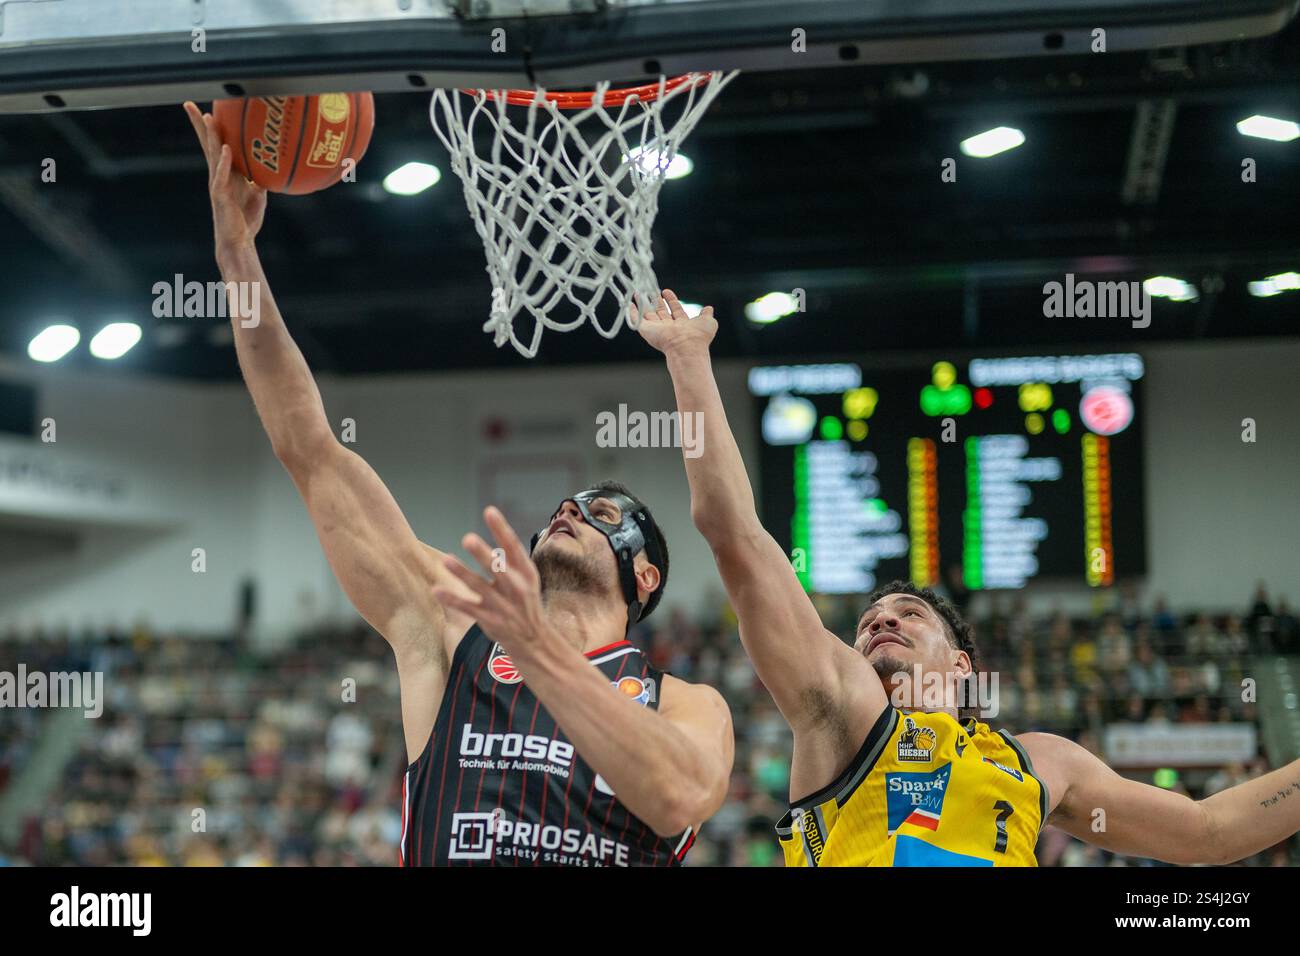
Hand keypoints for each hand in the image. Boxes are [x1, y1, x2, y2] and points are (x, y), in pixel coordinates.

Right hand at [183, 101, 267, 256]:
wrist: (239, 241)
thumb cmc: (246, 219)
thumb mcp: (258, 194)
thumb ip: (261, 178)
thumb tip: (273, 166)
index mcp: (226, 172)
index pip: (216, 145)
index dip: (210, 128)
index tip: (206, 108)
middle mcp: (218, 174)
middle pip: (206, 144)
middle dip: (199, 124)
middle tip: (188, 103)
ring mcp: (217, 184)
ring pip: (212, 155)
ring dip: (210, 136)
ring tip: (208, 117)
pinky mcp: (220, 195)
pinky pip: (221, 175)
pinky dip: (223, 162)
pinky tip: (225, 148)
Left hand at [431, 506, 554, 663]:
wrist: (534, 640)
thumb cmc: (526, 602)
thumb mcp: (528, 578)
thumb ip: (512, 558)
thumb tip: (496, 532)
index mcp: (526, 572)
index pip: (514, 546)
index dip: (501, 529)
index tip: (489, 511)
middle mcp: (515, 587)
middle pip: (498, 567)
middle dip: (483, 554)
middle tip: (467, 538)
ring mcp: (502, 605)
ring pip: (479, 587)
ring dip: (462, 573)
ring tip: (446, 560)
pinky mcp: (490, 620)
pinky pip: (468, 608)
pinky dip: (452, 599)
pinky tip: (437, 590)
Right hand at [633, 289, 716, 356]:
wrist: (686, 346)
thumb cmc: (698, 337)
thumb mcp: (708, 322)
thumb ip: (707, 314)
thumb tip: (709, 308)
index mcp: (681, 324)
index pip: (675, 310)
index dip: (671, 300)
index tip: (666, 291)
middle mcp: (668, 327)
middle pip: (660, 311)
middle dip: (656, 301)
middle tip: (651, 290)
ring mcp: (656, 329)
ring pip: (647, 314)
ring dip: (642, 303)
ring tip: (637, 292)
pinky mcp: (646, 330)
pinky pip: (636, 320)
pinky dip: (632, 312)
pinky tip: (628, 304)